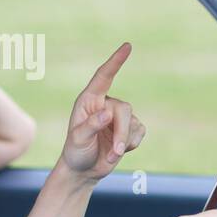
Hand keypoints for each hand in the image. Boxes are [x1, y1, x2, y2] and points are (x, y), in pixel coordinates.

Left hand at [59, 42, 146, 182]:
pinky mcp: (129, 129)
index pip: (103, 77)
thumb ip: (90, 125)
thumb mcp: (78, 140)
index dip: (115, 61)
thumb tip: (107, 113)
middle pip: (124, 109)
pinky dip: (132, 144)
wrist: (84, 170)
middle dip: (121, 132)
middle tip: (115, 152)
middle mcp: (105, 104)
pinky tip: (119, 150)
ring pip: (133, 123)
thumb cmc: (76, 152)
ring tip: (111, 155)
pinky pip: (140, 131)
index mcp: (89, 100)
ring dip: (124, 142)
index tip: (127, 46)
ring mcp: (118, 116)